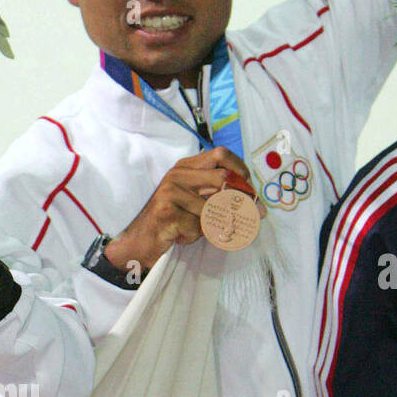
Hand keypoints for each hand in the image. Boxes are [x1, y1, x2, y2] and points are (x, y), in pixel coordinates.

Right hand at [102, 147, 256, 272]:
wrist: (140, 242)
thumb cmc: (172, 223)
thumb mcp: (197, 204)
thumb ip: (219, 197)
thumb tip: (257, 206)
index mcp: (186, 166)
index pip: (221, 154)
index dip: (240, 171)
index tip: (250, 191)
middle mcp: (177, 174)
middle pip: (222, 177)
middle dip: (240, 200)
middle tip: (249, 216)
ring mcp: (170, 191)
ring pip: (212, 206)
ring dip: (213, 224)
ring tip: (198, 230)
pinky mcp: (167, 211)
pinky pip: (198, 225)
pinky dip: (194, 236)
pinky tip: (181, 236)